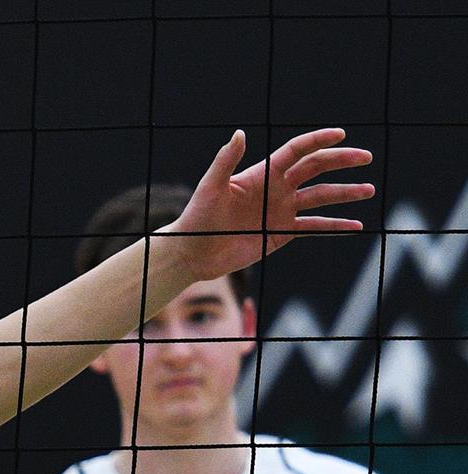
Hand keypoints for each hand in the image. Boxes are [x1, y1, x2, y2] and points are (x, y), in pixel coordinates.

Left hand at [164, 128, 373, 280]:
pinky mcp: (282, 233)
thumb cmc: (198, 217)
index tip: (340, 135)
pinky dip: (335, 226)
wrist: (194, 252)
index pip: (296, 152)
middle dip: (341, 162)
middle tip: (365, 158)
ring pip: (320, 198)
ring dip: (345, 193)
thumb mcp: (211, 187)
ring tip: (369, 189)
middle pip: (315, 170)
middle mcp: (276, 189)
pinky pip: (314, 228)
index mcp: (262, 173)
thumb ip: (226, 160)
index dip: (317, 142)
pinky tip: (357, 225)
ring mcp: (282, 211)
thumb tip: (239, 133)